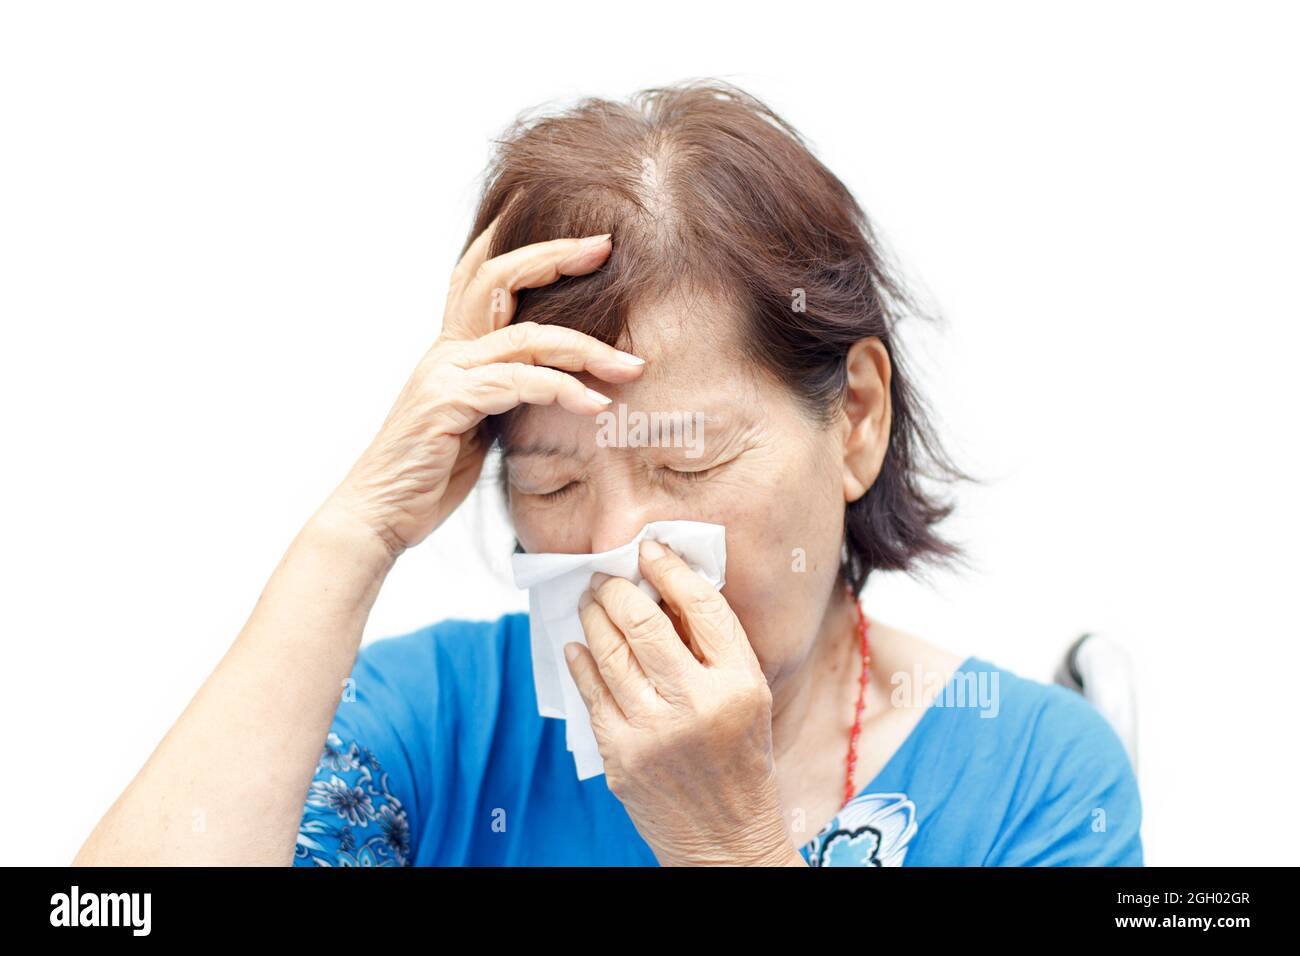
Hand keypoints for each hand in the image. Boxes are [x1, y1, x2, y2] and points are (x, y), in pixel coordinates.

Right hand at [322, 218, 644, 554]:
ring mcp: (445, 374)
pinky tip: (595, 406)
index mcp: (452, 350)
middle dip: (554, 256)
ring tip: (632, 366)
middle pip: (498, 278)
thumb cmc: (428, 475)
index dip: (524, 245)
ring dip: (586, 349)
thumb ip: (504, 394)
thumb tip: (550, 384)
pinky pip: (517, 384)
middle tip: (604, 246)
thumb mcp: (475, 423)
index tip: (576, 234)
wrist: (379, 515)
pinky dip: (561, 390)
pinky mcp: (449, 404)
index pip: (482, 276)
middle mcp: (446, 351)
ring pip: (525, 337)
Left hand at [565, 538, 805, 866]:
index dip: (670, 569)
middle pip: (644, 623)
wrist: (727, 839)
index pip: (701, 606)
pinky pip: (591, 693)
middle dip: (618, 590)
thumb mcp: (748, 697)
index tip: (648, 550)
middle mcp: (698, 704)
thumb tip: (662, 589)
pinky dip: (581, 661)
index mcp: (740, 683)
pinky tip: (578, 645)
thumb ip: (713, 647)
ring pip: (609, 652)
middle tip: (606, 577)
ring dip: (594, 617)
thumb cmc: (739, 757)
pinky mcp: (621, 755)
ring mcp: (654, 732)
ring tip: (590, 602)